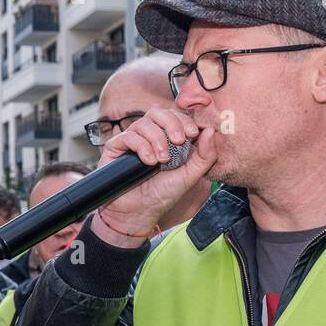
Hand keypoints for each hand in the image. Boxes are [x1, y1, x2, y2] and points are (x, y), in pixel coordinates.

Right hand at [93, 106, 215, 246]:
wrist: (139, 213)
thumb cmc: (162, 195)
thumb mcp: (190, 176)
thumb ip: (205, 156)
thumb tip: (210, 130)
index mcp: (166, 138)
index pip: (174, 116)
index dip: (184, 119)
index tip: (193, 133)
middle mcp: (148, 136)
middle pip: (157, 112)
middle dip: (172, 123)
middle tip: (179, 140)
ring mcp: (131, 141)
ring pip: (144, 123)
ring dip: (157, 139)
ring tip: (162, 160)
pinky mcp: (116, 148)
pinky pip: (128, 136)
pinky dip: (142, 147)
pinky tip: (148, 162)